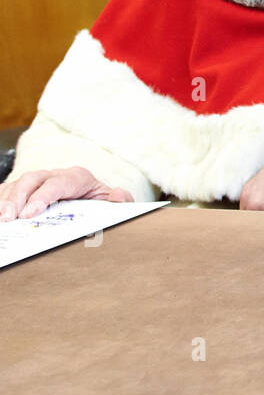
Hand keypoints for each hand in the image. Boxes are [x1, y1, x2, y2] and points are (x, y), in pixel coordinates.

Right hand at [0, 166, 133, 220]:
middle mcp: (55, 175)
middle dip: (18, 198)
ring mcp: (39, 182)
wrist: (92, 203)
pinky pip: (8, 190)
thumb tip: (118, 194)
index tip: (30, 212)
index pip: (58, 183)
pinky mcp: (25, 190)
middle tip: (10, 218)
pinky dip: (1, 200)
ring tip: (2, 219)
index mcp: (78, 177)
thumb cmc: (100, 204)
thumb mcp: (113, 204)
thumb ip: (120, 201)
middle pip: (32, 179)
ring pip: (17, 184)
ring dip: (6, 200)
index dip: (43, 196)